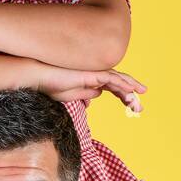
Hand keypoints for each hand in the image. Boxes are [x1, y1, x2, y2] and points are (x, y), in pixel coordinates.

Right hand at [31, 63, 145, 111]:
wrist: (40, 77)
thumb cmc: (52, 85)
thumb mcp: (73, 96)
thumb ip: (86, 94)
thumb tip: (97, 96)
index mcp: (93, 81)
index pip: (113, 89)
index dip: (124, 98)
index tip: (133, 108)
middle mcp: (96, 75)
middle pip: (119, 84)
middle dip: (131, 95)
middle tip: (140, 107)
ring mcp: (94, 73)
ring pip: (118, 80)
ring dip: (130, 90)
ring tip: (140, 98)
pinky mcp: (90, 73)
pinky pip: (110, 78)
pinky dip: (122, 84)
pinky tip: (131, 91)